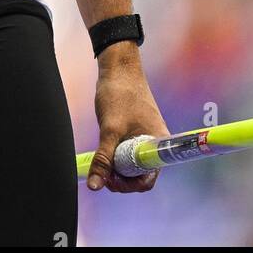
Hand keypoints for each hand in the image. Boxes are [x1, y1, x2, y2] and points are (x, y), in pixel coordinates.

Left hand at [86, 52, 168, 193]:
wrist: (119, 66)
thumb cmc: (119, 94)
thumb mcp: (109, 129)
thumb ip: (103, 159)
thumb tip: (94, 186)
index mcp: (158, 144)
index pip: (148, 179)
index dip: (129, 185)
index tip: (110, 180)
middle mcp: (155, 143)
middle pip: (140, 174)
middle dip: (121, 178)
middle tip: (102, 173)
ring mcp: (145, 136)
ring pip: (133, 163)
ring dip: (117, 167)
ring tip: (101, 162)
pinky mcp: (136, 130)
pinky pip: (129, 151)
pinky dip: (117, 155)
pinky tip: (104, 151)